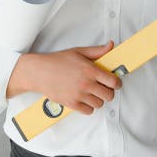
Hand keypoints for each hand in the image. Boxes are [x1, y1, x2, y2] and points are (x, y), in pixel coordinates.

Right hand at [6, 41, 120, 113]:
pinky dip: (88, 107)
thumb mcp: (78, 52)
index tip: (115, 82)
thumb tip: (110, 45)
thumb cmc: (57, 61)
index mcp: (90, 70)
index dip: (117, 83)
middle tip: (103, 87)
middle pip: (109, 95)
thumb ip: (97, 51)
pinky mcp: (71, 104)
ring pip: (99, 104)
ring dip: (98, 99)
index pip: (113, 82)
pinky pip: (88, 111)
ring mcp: (79, 95)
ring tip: (92, 92)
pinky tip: (84, 99)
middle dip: (108, 91)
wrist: (39, 72)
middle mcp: (86, 84)